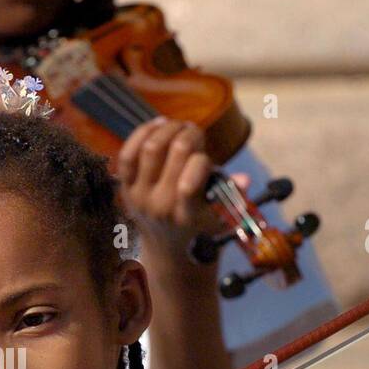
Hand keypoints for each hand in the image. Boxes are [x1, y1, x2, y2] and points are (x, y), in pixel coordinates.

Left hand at [116, 118, 249, 242]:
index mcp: (186, 215)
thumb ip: (233, 196)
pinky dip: (143, 133)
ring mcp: (139, 196)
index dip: (202, 160)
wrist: (164, 243)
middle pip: (176, 152)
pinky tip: (158, 125)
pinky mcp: (124, 187)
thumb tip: (244, 179)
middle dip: (191, 134)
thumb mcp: (220, 216)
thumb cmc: (199, 223)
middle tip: (195, 131)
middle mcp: (160, 206)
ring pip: (152, 147)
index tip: (206, 156)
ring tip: (179, 126)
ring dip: (169, 128)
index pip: (189, 183)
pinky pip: (127, 154)